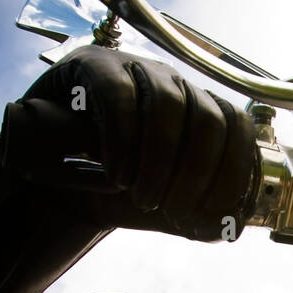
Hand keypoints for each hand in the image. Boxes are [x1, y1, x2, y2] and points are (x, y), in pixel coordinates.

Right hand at [5, 44, 258, 237]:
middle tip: (173, 211)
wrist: (55, 176)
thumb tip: (234, 226)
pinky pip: (118, 98)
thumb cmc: (119, 189)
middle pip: (208, 117)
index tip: (216, 213)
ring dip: (160, 162)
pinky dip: (124, 144)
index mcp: (200, 110)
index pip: (237, 127)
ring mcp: (135, 68)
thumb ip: (201, 215)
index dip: (233, 171)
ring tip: (144, 200)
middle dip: (197, 173)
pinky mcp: (94, 67)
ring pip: (166, 105)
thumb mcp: (166, 205)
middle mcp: (175, 83)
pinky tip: (118, 178)